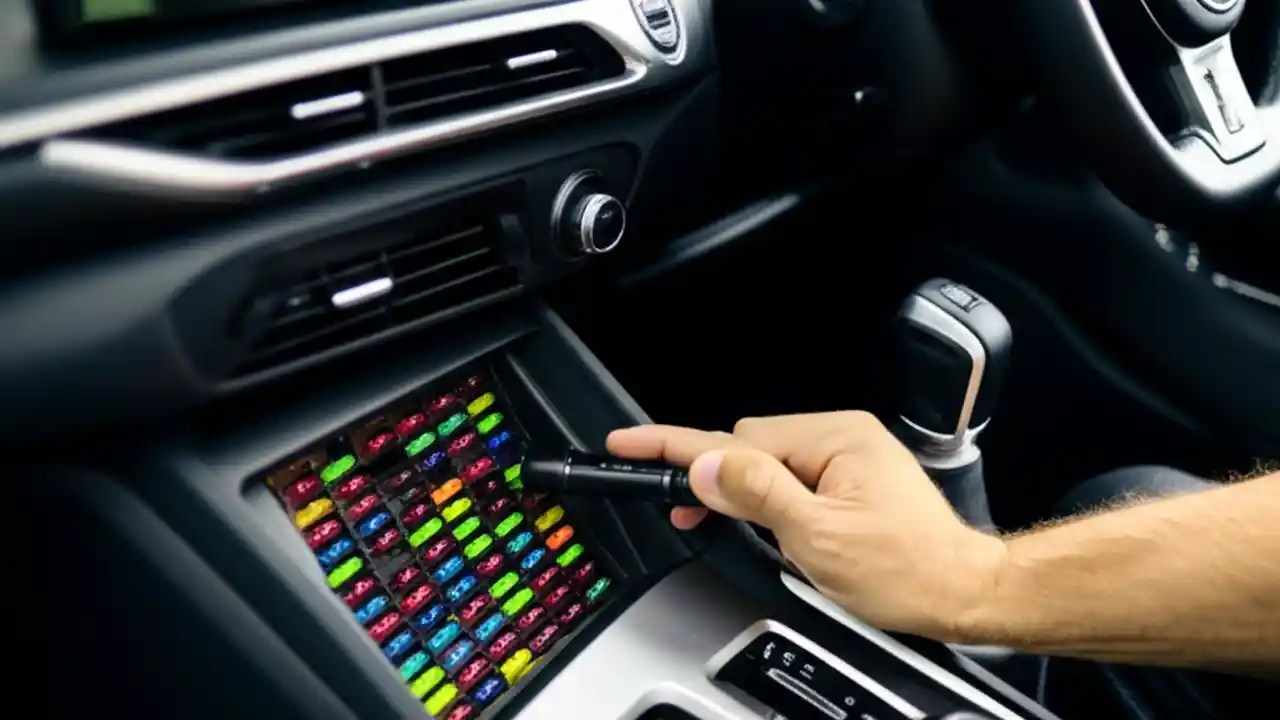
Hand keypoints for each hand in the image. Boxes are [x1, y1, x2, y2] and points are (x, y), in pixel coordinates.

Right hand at [607, 412, 1005, 641]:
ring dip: (752, 498)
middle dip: (722, 483)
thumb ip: (757, 495)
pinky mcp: (848, 475)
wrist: (960, 591)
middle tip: (696, 519)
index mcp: (833, 438)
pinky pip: (791, 476)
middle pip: (748, 448)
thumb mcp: (818, 537)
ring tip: (769, 538)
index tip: (630, 443)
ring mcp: (846, 454)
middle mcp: (840, 435)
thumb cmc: (906, 569)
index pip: (737, 438)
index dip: (677, 446)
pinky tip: (780, 529)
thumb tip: (707, 465)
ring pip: (767, 466)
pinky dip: (774, 502)